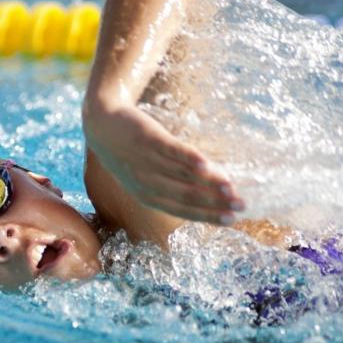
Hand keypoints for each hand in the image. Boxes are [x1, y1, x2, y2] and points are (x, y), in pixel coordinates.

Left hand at [83, 102, 243, 223]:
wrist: (102, 123)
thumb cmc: (129, 153)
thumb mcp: (146, 175)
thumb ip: (173, 184)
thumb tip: (210, 190)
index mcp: (147, 196)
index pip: (183, 210)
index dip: (208, 215)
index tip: (232, 220)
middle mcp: (146, 183)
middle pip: (186, 196)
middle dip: (215, 203)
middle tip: (240, 206)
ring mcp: (146, 161)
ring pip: (182, 176)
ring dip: (209, 183)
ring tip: (231, 187)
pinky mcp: (147, 139)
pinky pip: (171, 151)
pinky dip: (189, 159)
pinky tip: (207, 165)